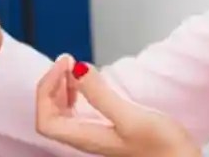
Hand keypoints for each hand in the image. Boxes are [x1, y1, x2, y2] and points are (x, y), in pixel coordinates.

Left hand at [36, 57, 200, 156]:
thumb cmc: (163, 148)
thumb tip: (76, 69)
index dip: (46, 90)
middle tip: (67, 60)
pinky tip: (87, 81)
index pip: (45, 120)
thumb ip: (101, 94)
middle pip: (50, 114)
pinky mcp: (108, 129)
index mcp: (86, 138)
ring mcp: (95, 134)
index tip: (64, 64)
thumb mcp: (132, 117)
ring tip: (73, 66)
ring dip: (62, 87)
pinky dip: (76, 92)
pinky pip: (79, 111)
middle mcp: (86, 138)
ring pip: (64, 112)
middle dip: (52, 84)